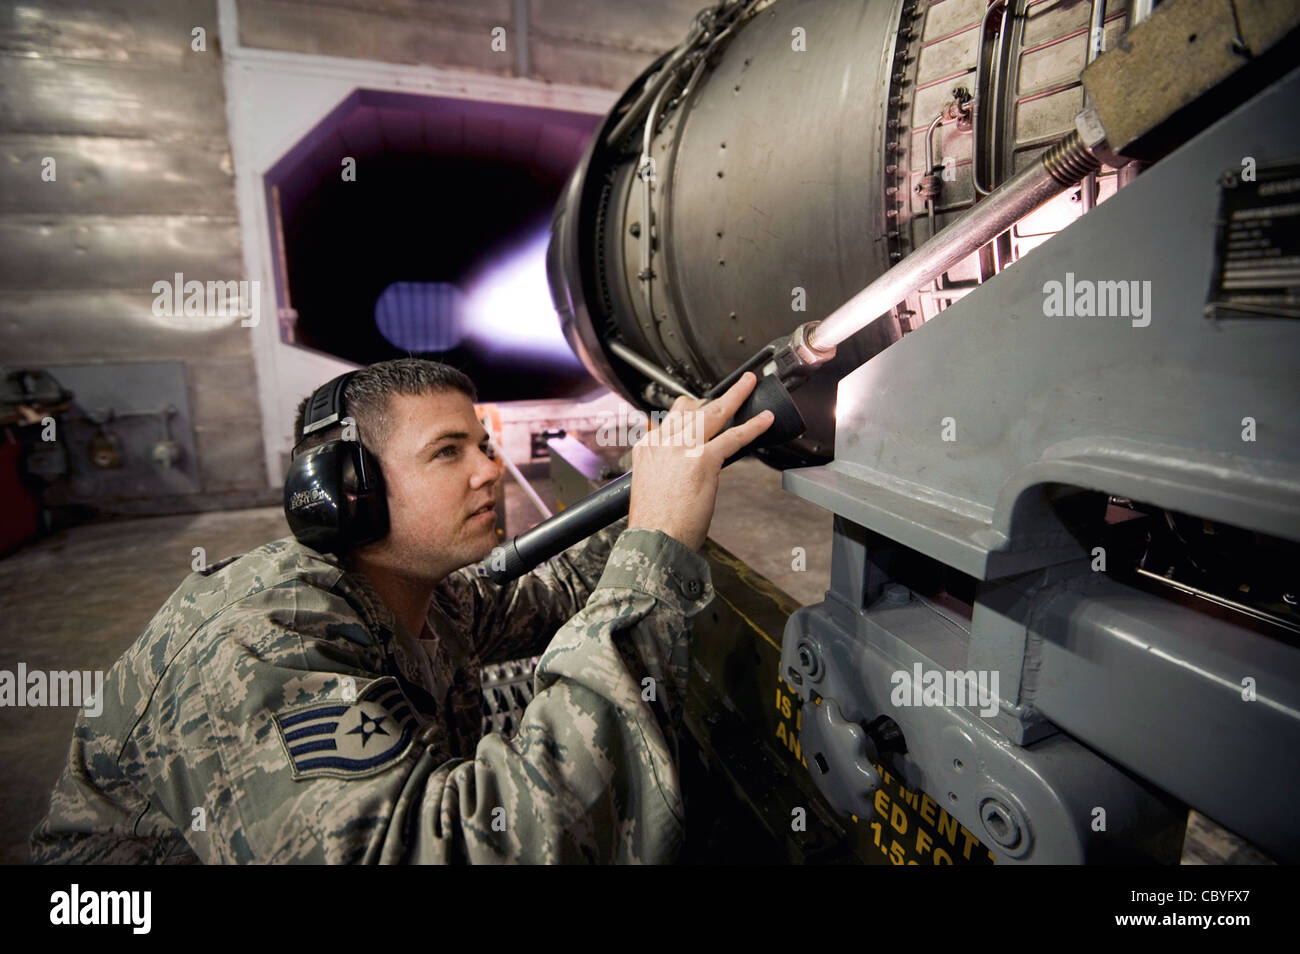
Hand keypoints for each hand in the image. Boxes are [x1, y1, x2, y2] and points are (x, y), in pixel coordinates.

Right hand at [627, 372, 774, 550]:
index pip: (671, 417)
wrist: (653, 541)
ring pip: (713, 412)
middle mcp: (662, 442)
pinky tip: (765, 419)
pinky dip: (752, 426)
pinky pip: (734, 437)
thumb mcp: (651, 487)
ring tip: (749, 385)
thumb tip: (687, 465)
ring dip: (735, 396)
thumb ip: (668, 468)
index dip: (692, 410)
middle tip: (734, 386)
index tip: (704, 405)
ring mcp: (683, 448)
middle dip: (714, 396)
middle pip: (691, 408)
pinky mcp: (703, 460)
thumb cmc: (654, 523)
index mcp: (648, 449)